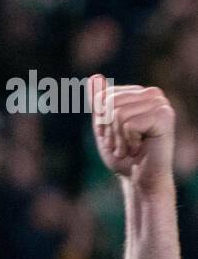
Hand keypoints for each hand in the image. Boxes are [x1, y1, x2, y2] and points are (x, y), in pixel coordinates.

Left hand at [89, 74, 174, 193]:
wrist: (140, 181)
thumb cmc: (124, 157)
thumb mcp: (104, 128)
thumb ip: (99, 104)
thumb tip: (94, 77)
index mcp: (138, 93)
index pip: (104, 96)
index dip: (101, 122)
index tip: (114, 137)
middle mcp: (152, 94)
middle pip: (110, 102)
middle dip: (109, 131)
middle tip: (123, 146)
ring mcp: (160, 103)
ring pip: (118, 114)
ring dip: (119, 139)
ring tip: (130, 149)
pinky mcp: (164, 116)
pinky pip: (128, 124)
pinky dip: (128, 142)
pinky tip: (139, 150)